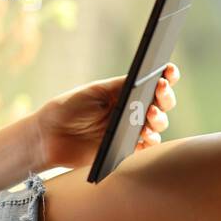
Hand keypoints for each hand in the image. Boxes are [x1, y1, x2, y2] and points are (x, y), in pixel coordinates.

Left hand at [35, 63, 179, 169]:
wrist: (50, 136)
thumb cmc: (69, 108)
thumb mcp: (95, 91)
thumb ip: (120, 86)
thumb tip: (147, 77)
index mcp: (124, 91)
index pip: (151, 81)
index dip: (166, 76)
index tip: (170, 71)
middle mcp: (131, 109)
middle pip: (161, 103)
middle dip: (165, 96)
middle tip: (160, 92)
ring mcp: (130, 130)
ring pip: (158, 125)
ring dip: (159, 119)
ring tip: (150, 115)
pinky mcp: (125, 149)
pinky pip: (147, 147)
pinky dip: (151, 141)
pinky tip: (145, 136)